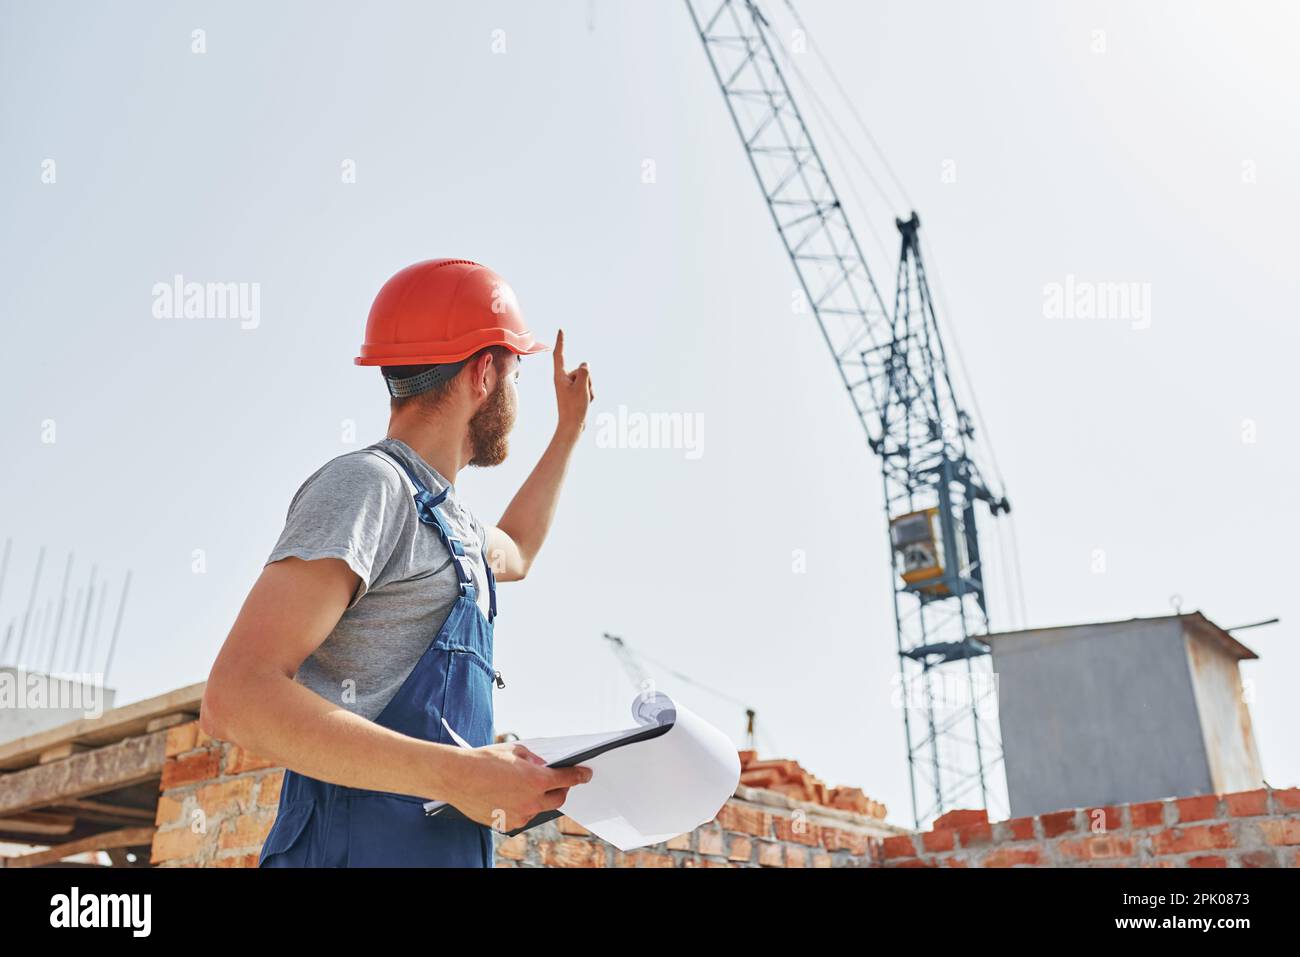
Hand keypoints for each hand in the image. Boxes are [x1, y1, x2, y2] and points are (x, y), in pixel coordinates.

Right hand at [451, 741, 593, 831]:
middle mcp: (532, 801)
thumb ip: (534, 759)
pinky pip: (520, 816)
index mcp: (537, 780)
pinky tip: (506, 796)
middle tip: (556, 782)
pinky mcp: (506, 824)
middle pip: (557, 799)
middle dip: (560, 790)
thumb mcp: (515, 750)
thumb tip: (543, 766)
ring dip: (536, 799)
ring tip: (520, 787)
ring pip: (537, 809)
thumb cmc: (484, 760)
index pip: (568, 779)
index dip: (579, 776)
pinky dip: (519, 807)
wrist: (458, 777)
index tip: (586, 775)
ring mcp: (519, 815)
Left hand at [552, 328, 593, 437]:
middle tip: (582, 395)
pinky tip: (585, 403)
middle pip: (581, 370)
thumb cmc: (574, 408)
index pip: (559, 355)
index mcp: (559, 376)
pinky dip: (590, 394)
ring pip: (587, 379)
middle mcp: (563, 379)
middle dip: (588, 380)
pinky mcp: (575, 392)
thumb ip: (584, 372)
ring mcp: (569, 386)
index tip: (561, 330)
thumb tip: (584, 364)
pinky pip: (588, 387)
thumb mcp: (582, 388)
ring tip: (583, 400)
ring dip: (590, 389)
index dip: (561, 341)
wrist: (572, 426)